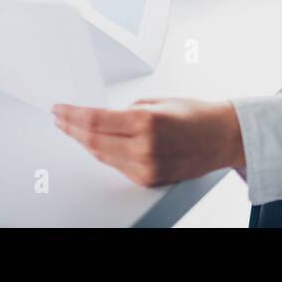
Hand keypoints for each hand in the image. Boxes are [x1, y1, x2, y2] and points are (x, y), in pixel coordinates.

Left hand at [52, 98, 245, 187]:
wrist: (222, 138)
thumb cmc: (195, 115)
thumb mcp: (158, 101)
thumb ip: (128, 111)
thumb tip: (103, 119)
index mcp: (146, 122)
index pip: (95, 120)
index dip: (72, 114)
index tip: (59, 109)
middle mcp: (144, 147)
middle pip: (93, 140)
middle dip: (71, 128)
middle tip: (59, 118)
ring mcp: (146, 167)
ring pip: (102, 155)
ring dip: (83, 142)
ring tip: (71, 129)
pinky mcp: (148, 179)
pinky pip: (116, 165)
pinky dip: (102, 153)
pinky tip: (94, 143)